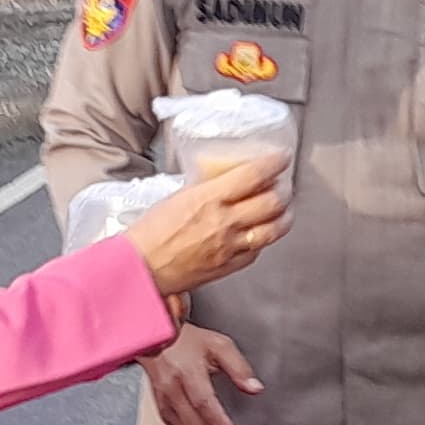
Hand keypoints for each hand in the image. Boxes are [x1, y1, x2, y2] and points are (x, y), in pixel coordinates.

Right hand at [123, 157, 287, 295]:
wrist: (140, 267)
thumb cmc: (150, 233)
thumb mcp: (179, 196)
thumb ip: (207, 189)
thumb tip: (225, 180)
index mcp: (209, 198)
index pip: (255, 175)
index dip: (275, 163)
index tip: (282, 158)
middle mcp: (225, 222)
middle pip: (273, 202)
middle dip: (284, 191)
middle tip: (283, 185)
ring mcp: (230, 246)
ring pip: (274, 229)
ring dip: (283, 217)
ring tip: (282, 211)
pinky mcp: (228, 266)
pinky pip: (257, 252)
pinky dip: (262, 241)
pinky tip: (259, 234)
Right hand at [141, 324, 263, 424]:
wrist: (157, 338)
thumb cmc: (187, 340)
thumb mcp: (219, 345)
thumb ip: (239, 367)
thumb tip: (254, 387)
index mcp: (187, 372)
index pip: (204, 404)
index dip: (220, 423)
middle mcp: (172, 389)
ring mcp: (164, 401)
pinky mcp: (161, 408)